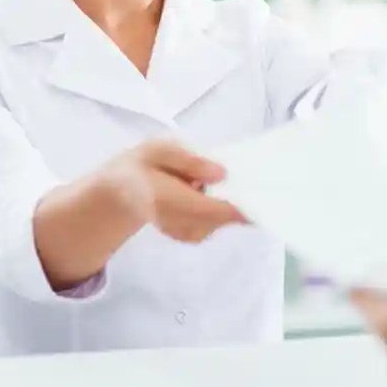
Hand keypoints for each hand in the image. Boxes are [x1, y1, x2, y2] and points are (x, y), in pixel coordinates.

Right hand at [102, 141, 246, 242]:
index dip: (242, 204)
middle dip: (239, 198)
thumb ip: (190, 161)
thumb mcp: (160, 149)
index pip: (214, 209)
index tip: (264, 193)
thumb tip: (221, 172)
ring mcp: (186, 234)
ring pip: (222, 221)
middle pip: (223, 217)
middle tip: (246, 176)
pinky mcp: (191, 236)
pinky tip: (210, 191)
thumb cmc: (142, 166)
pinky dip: (222, 208)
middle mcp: (180, 224)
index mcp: (168, 200)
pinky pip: (216, 223)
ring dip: (229, 202)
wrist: (122, 193)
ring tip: (215, 179)